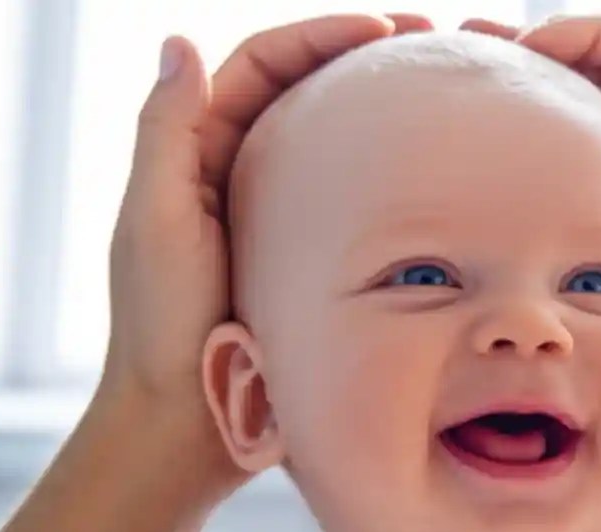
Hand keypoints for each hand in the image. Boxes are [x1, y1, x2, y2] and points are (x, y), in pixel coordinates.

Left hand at [98, 13, 432, 496]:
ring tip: (442, 92)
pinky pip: (354, 199)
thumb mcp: (157, 223)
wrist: (187, 423)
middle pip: (305, 87)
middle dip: (362, 54)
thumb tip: (178, 41)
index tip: (387, 30)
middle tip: (433, 43)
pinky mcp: (308, 257)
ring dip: (382, 108)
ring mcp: (278, 214)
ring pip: (333, 139)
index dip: (320, 34)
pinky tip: (432, 178)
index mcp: (197, 151)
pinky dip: (389, 175)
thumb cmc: (163, 328)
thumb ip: (165, 132)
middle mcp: (238, 172)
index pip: (263, 64)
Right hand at [460, 16, 600, 477]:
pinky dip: (496, 183)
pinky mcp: (580, 258)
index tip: (523, 56)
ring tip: (436, 108)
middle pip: (580, 80)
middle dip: (521, 57)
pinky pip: (535, 204)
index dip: (578, 32)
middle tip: (451, 59)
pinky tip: (450, 197)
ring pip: (552, 139)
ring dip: (502, 114)